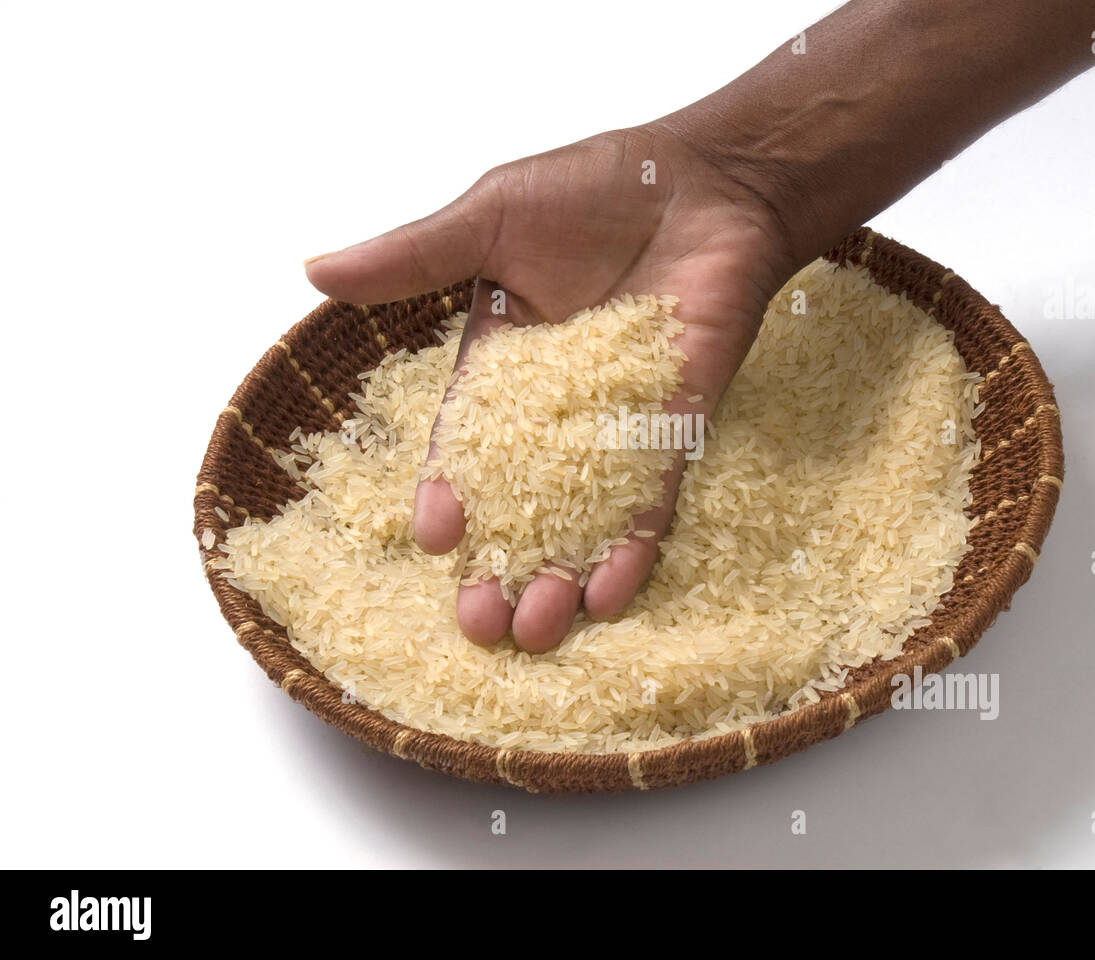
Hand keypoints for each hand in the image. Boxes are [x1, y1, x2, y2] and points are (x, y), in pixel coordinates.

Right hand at [305, 124, 795, 651]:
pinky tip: (611, 594)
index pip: (467, 441)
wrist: (709, 178)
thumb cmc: (599, 185)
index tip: (434, 539)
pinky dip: (634, 542)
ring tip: (539, 632)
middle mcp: (559, 406)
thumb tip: (314, 270)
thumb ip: (416, 256)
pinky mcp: (680, 424)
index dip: (449, 490)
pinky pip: (654, 494)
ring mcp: (622, 420)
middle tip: (480, 625)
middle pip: (522, 498)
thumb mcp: (492, 217)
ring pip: (585, 512)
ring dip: (563, 571)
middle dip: (501, 560)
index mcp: (505, 361)